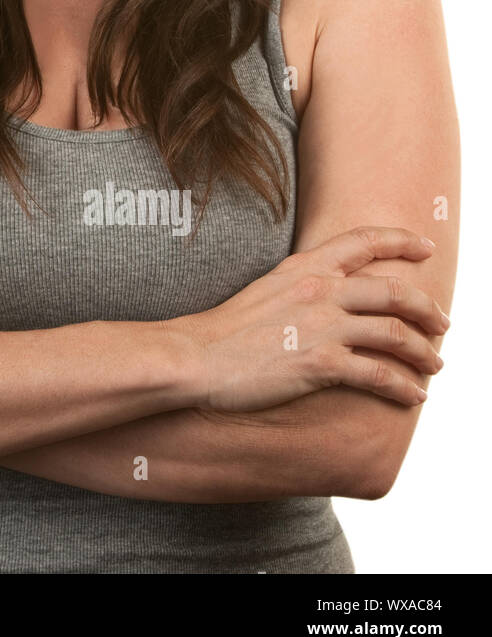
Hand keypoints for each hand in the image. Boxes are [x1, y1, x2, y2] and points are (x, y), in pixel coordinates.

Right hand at [174, 226, 448, 413]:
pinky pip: (379, 375)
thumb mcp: (266, 291)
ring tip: (435, 365)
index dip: (401, 241)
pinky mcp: (321, 364)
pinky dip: (405, 387)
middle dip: (428, 310)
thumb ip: (301, 287)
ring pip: (396, 334)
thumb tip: (330, 297)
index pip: (363, 242)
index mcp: (304, 268)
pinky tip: (413, 396)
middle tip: (442, 324)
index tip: (425, 247)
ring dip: (425, 353)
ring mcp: (322, 326)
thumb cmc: (224, 330)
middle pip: (395, 292)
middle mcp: (320, 290)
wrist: (195, 357)